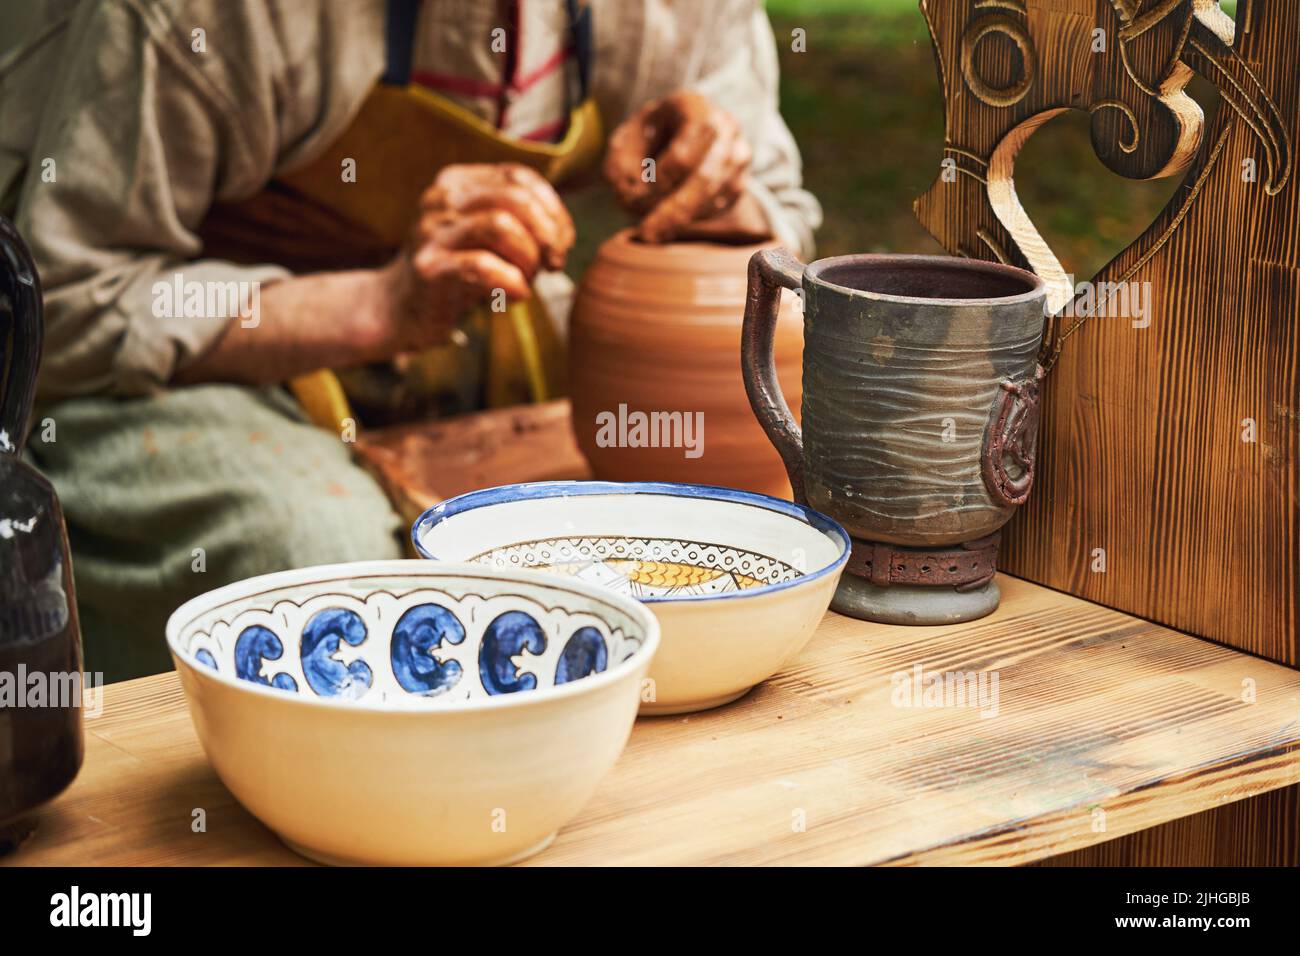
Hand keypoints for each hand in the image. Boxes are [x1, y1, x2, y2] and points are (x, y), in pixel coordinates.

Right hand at [383, 163, 574, 351]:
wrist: (400, 309)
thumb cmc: (456, 272)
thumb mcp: (488, 237)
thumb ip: (522, 222)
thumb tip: (563, 234)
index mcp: (458, 181)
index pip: (520, 177)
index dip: (553, 209)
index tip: (563, 242)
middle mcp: (441, 198)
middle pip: (516, 199)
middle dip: (548, 234)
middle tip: (554, 264)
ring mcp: (431, 232)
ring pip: (502, 226)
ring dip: (530, 258)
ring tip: (529, 279)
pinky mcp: (428, 269)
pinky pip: (483, 266)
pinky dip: (513, 282)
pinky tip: (518, 296)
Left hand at [605, 90, 754, 242]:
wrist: (677, 137)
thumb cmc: (648, 138)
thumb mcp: (625, 142)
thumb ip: (620, 165)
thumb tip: (630, 197)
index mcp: (694, 106)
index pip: (684, 149)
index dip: (661, 179)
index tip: (634, 199)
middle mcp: (725, 126)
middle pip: (705, 176)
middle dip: (674, 210)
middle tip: (648, 234)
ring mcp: (738, 154)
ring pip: (716, 195)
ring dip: (682, 218)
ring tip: (653, 232)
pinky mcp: (740, 181)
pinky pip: (721, 207)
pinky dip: (694, 219)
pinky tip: (670, 224)